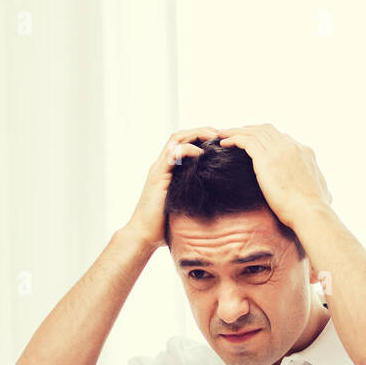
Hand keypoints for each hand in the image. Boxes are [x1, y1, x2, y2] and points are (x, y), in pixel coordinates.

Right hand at [124, 127, 219, 249]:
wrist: (144, 234)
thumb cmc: (164, 224)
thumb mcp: (185, 203)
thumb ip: (195, 193)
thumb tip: (217, 196)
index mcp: (168, 169)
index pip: (183, 142)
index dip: (201, 137)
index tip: (220, 141)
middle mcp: (162, 165)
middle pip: (181, 135)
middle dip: (201, 130)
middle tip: (221, 134)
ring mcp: (159, 169)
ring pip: (175, 139)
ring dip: (196, 134)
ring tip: (213, 137)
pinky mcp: (158, 176)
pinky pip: (171, 154)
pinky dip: (187, 149)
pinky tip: (201, 153)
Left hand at [216, 124, 331, 228]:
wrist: (310, 212)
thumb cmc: (314, 210)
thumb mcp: (321, 191)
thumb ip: (318, 185)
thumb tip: (322, 190)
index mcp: (304, 152)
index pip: (282, 137)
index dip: (265, 137)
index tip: (253, 142)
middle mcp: (292, 146)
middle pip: (265, 130)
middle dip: (249, 130)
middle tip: (234, 134)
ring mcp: (279, 150)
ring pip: (253, 132)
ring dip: (236, 131)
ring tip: (221, 134)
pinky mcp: (266, 159)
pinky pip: (245, 141)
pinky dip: (233, 138)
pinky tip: (223, 142)